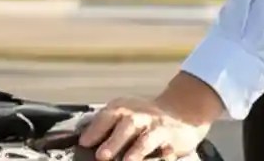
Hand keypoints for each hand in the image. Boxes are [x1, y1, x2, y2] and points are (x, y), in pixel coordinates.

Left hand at [78, 73, 222, 160]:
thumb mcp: (124, 114)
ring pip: (146, 139)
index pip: (107, 116)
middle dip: (114, 141)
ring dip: (136, 151)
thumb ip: (105, 126)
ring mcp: (157, 128)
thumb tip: (82, 142)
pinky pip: (166, 151)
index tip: (84, 143)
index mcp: (123, 108)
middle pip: (126, 126)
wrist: (180, 112)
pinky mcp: (173, 142)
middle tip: (101, 156)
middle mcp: (140, 116)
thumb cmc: (143, 118)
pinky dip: (160, 158)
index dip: (95, 129)